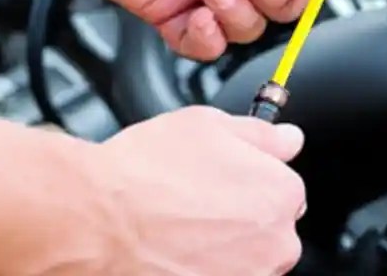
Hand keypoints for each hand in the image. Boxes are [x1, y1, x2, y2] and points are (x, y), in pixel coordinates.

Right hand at [94, 106, 306, 274]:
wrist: (97, 222)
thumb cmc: (146, 173)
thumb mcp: (209, 125)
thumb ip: (262, 134)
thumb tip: (289, 139)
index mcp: (281, 194)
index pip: (284, 187)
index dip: (249, 180)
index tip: (222, 180)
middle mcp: (275, 244)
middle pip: (269, 229)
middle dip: (240, 219)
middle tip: (195, 205)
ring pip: (246, 260)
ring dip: (223, 249)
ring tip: (178, 229)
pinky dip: (203, 269)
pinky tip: (174, 253)